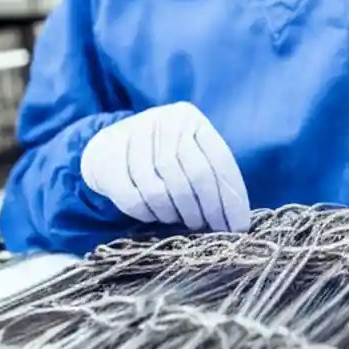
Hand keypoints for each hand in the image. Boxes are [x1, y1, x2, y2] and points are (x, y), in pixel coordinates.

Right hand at [80, 102, 250, 231]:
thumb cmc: (159, 155)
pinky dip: (148, 214)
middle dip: (206, 210)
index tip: (237, 228)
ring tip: (182, 223)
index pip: (218, 161)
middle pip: (194, 175)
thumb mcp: (188, 153)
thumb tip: (239, 222)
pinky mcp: (109, 158)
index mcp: (190, 118)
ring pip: (162, 189)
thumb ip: (211, 176)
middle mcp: (164, 121)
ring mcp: (134, 137)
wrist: (110, 146)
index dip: (230, 199)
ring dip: (175, 214)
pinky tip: (155, 216)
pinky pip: (134, 198)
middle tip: (207, 230)